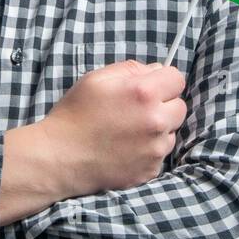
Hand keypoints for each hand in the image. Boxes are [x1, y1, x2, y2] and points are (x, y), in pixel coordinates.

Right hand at [39, 60, 187, 196]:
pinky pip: (160, 154)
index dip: (163, 81)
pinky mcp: (151, 170)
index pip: (177, 79)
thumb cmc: (75, 114)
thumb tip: (157, 71)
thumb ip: (132, 69)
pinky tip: (126, 149)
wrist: (60, 158)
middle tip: (137, 111)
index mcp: (144, 93)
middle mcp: (156, 121)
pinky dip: (149, 151)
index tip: (151, 88)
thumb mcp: (97, 78)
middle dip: (163, 105)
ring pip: (171, 132)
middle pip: (179, 106)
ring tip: (128, 132)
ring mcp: (155, 149)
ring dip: (158, 129)